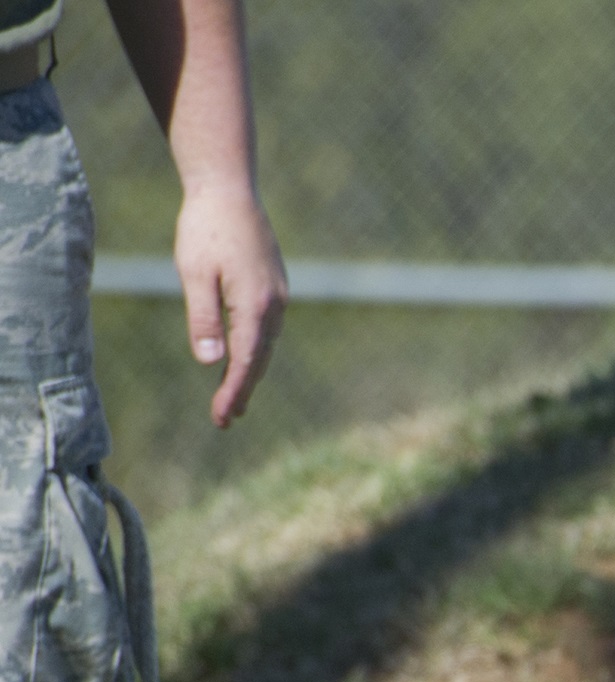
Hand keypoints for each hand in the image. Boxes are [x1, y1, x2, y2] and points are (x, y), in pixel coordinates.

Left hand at [171, 182, 284, 426]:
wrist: (229, 189)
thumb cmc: (205, 229)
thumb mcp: (194, 273)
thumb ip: (203, 318)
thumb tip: (211, 362)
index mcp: (256, 306)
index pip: (247, 363)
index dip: (233, 392)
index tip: (221, 418)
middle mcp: (275, 306)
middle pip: (261, 359)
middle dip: (243, 389)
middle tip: (226, 418)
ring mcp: (279, 296)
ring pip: (267, 344)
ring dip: (252, 371)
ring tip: (234, 394)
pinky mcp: (275, 286)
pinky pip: (268, 328)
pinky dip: (257, 349)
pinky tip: (246, 354)